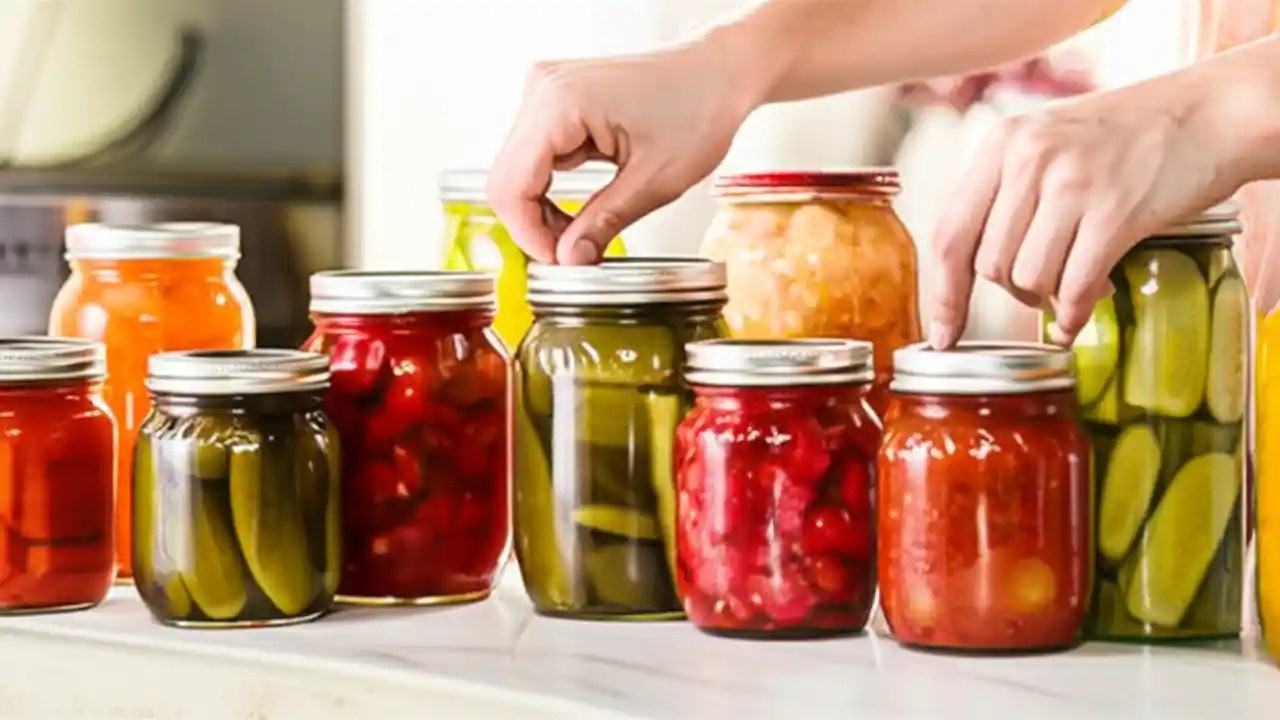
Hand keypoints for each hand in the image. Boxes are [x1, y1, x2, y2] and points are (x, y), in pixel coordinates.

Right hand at [486, 44, 756, 264]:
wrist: (719, 72)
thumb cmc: (699, 108)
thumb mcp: (655, 181)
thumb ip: (604, 223)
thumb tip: (568, 261)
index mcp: (560, 102)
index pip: (510, 186)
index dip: (529, 235)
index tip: (560, 263)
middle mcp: (543, 90)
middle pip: (507, 180)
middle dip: (535, 227)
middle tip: (575, 256)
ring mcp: (546, 94)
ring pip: (518, 173)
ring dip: (543, 212)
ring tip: (584, 235)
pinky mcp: (556, 104)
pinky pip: (536, 160)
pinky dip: (553, 193)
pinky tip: (581, 211)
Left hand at [928, 63, 1247, 347]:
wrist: (1209, 111)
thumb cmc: (1126, 134)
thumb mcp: (1049, 139)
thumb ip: (1006, 190)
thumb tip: (971, 269)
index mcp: (1002, 143)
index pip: (949, 233)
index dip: (943, 294)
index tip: (943, 333)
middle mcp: (1028, 159)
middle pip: (988, 265)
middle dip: (1012, 292)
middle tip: (1042, 287)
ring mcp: (1072, 184)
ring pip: (1028, 280)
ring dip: (1048, 298)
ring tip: (1074, 281)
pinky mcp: (1114, 212)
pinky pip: (1075, 287)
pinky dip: (1076, 312)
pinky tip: (1084, 311)